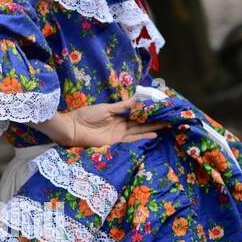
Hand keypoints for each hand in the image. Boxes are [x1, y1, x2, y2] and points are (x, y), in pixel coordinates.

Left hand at [37, 100, 165, 147]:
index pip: (136, 112)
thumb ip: (122, 106)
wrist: (73, 128)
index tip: (160, 107)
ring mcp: (119, 133)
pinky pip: (131, 138)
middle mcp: (121, 124)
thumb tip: (137, 100)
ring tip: (165, 126)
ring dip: (151, 128)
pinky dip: (142, 137)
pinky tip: (153, 135)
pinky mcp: (116, 141)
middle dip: (154, 120)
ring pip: (139, 130)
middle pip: (140, 122)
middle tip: (169, 118)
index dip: (148, 111)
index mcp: (118, 114)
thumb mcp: (106, 108)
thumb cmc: (86, 115)